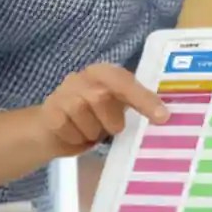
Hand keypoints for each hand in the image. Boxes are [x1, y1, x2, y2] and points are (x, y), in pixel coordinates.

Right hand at [40, 63, 167, 157]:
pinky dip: (76, 139)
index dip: (144, 99)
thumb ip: (133, 104)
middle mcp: (82, 76)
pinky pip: (67, 128)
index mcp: (104, 72)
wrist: (50, 128)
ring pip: (82, 114)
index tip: (162, 117)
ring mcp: (63, 92)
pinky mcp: (49, 111)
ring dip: (92, 132)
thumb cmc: (91, 117)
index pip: (126, 82)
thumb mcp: (114, 107)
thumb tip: (162, 115)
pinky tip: (75, 135)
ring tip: (90, 132)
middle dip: (110, 120)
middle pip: (100, 96)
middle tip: (111, 129)